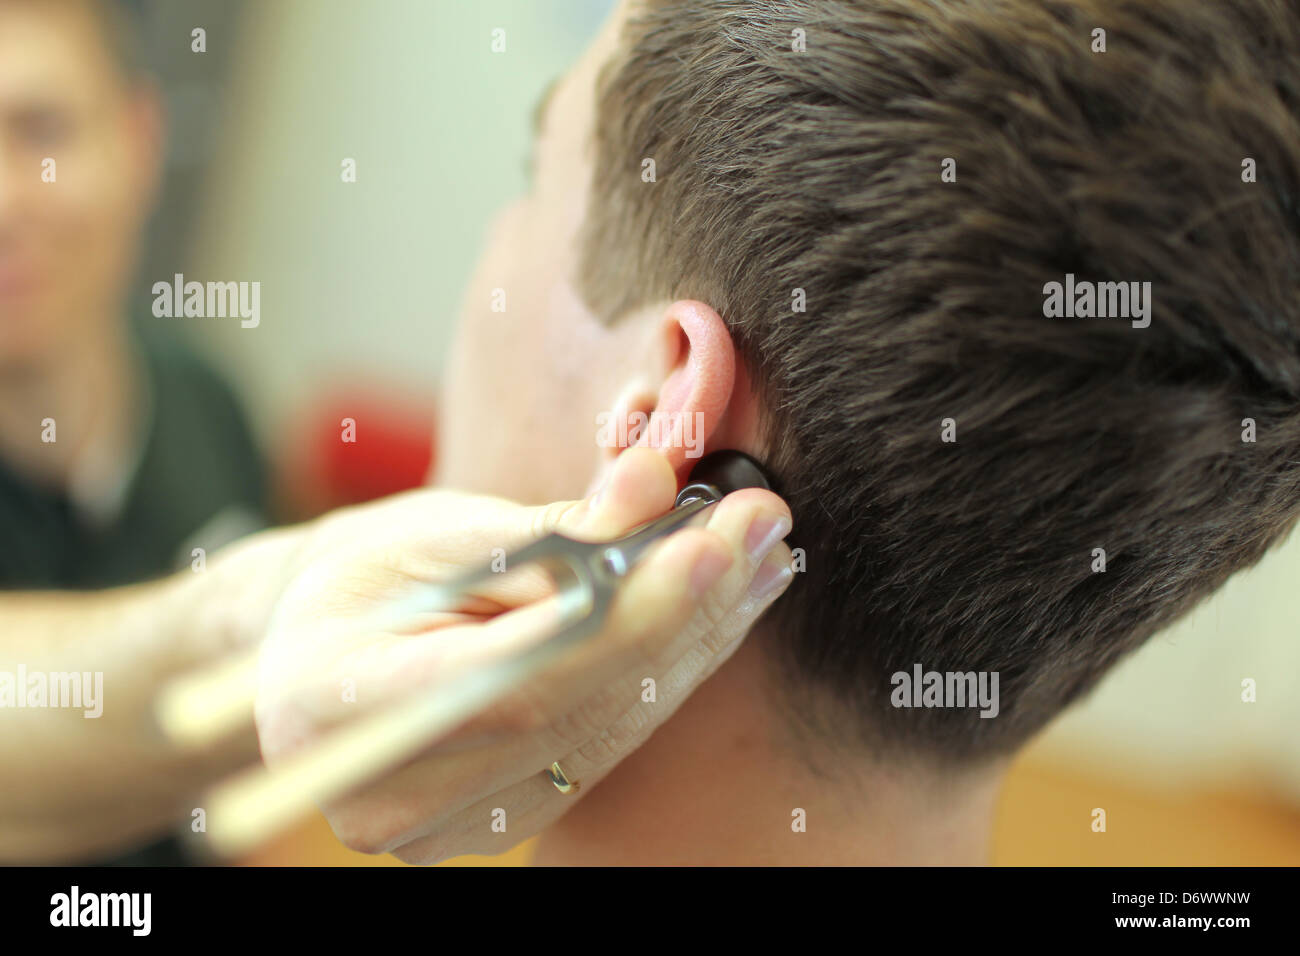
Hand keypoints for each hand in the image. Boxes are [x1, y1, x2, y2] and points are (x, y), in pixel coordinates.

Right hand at [253, 448, 793, 862]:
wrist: (321, 650)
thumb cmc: (366, 577)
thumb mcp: (438, 529)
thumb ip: (548, 523)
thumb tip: (655, 485)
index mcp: (340, 701)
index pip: (514, 679)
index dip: (624, 621)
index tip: (709, 546)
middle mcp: (390, 789)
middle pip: (577, 710)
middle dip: (684, 613)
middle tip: (759, 530)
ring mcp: (446, 825)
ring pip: (607, 733)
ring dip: (696, 641)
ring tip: (756, 558)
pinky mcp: (500, 820)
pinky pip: (607, 747)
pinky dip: (668, 674)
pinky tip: (718, 612)